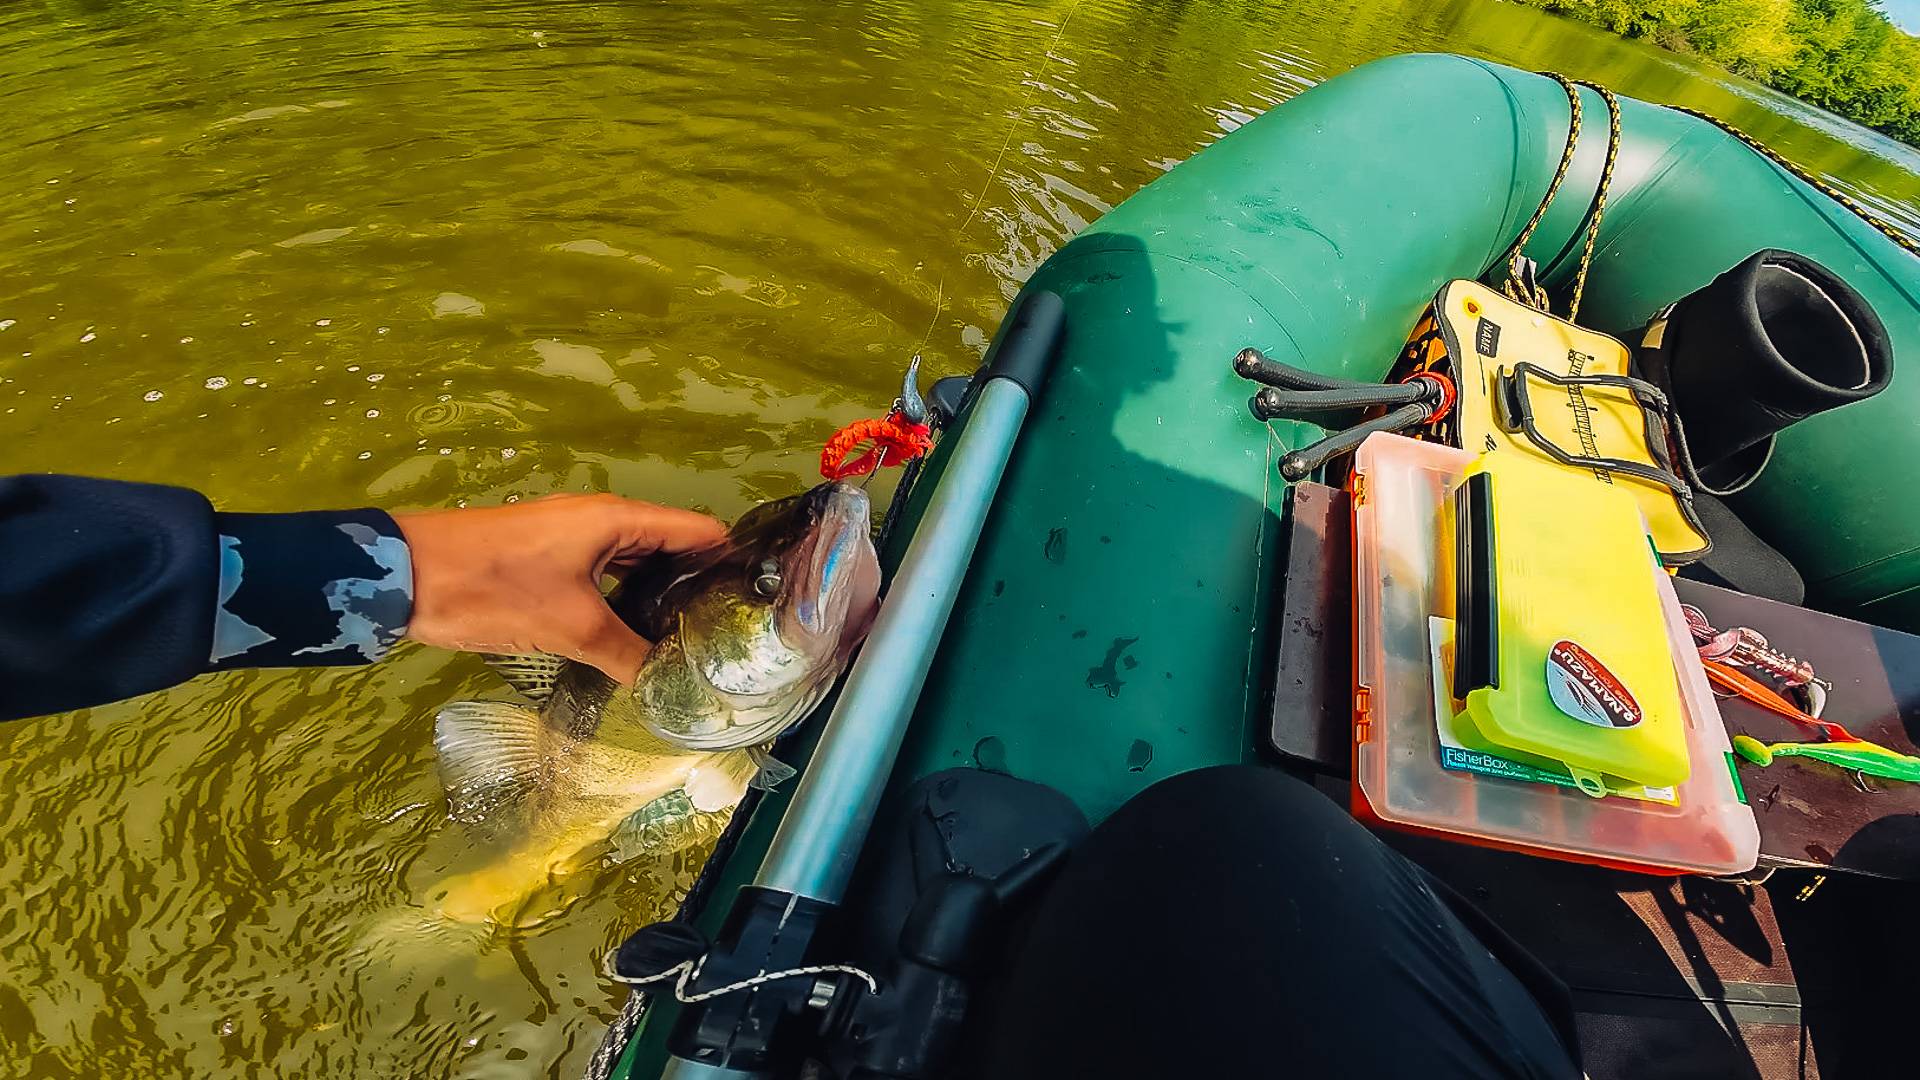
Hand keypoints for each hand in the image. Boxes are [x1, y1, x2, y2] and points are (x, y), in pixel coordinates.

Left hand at [394, 494, 726, 683]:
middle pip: (672, 548)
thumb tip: (669, 686)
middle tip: (728, 637)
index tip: (757, 606)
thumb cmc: (492, 588)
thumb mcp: (568, 627)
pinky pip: (606, 578)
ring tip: (687, 646)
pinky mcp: (549, 561)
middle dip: (699, 587)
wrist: (405, 578)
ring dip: (659, 598)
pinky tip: (632, 642)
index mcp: (617, 519)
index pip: (699, 531)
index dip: (732, 563)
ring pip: (636, 566)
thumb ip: (626, 655)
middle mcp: (602, 521)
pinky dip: (625, 603)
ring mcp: (573, 540)